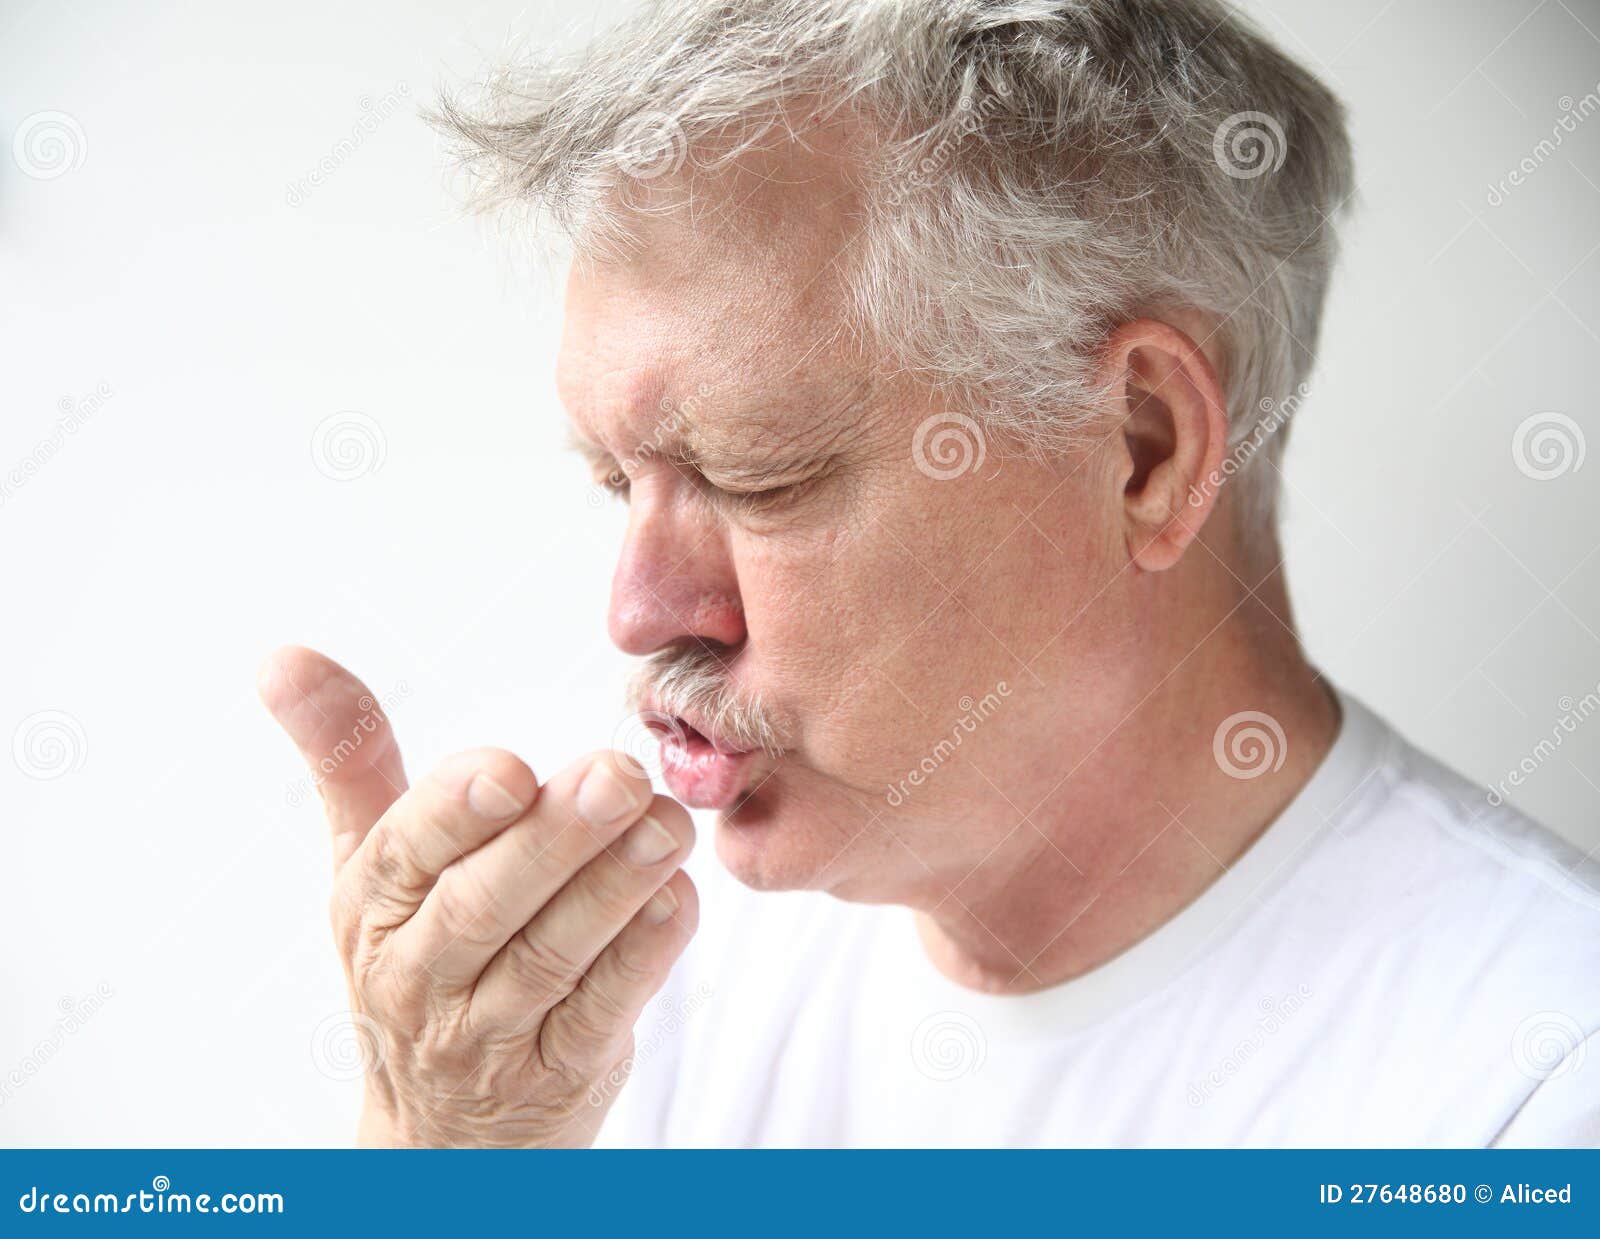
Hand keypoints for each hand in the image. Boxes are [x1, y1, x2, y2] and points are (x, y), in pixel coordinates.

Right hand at [257, 645, 696, 1146]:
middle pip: (484, 905)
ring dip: (614, 888)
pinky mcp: (558, 1075)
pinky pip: (602, 1013)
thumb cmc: (415, 955)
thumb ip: (346, 757)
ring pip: (551, 957)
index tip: (509, 768)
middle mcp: (420, 975)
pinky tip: (677, 899)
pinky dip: (642, 957)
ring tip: (667, 826)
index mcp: (374, 907)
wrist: (440, 1132)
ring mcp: (489, 1034)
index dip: (454, 810)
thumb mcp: (368, 862)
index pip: (404, 852)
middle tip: (619, 775)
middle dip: (553, 839)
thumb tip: (281, 656)